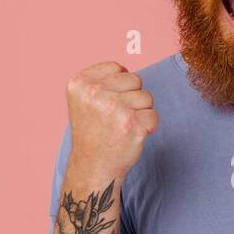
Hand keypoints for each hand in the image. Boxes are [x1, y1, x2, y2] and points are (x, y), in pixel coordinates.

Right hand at [64, 62, 157, 180]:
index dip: (117, 86)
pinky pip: (154, 115)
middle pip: (136, 79)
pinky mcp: (132, 124)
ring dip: (140, 112)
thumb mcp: (83, 99)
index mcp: (79, 83)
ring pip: (147, 97)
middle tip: (115, 118)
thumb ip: (100, 79)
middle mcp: (94, 93)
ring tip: (122, 127)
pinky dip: (147, 127)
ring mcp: (114, 108)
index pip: (117, 67)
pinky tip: (130, 136)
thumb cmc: (93, 131)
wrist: (93, 166)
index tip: (105, 105)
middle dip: (131, 97)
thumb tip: (125, 67)